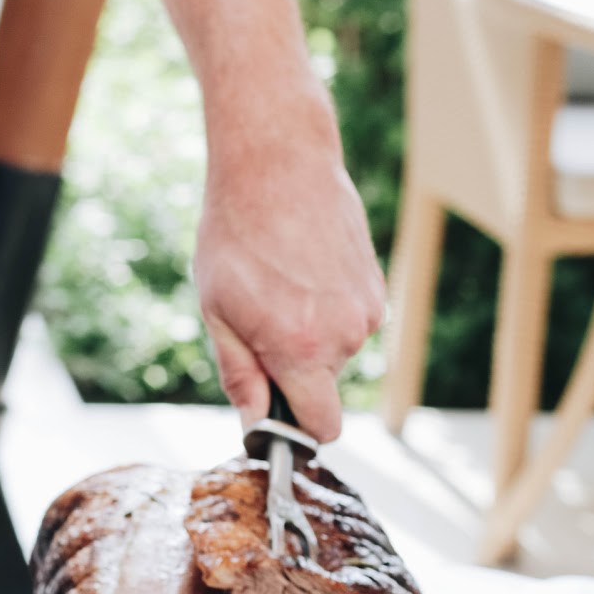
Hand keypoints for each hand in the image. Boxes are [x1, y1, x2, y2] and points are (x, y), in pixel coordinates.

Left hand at [194, 82, 384, 442]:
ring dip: (308, 335)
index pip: (322, 428)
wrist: (278, 162)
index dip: (297, 431)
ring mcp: (367, 308)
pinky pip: (348, 319)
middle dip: (293, 369)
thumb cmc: (236, 236)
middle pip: (324, 386)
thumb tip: (256, 427)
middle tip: (257, 321)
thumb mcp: (218, 314)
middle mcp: (345, 335)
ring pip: (335, 351)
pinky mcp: (376, 284)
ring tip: (279, 286)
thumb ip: (242, 378)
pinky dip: (325, 309)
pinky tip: (301, 271)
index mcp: (303, 350)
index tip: (275, 417)